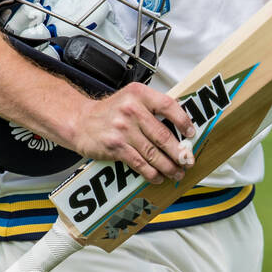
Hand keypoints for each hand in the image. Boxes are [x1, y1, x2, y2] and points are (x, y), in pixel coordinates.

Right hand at [69, 82, 196, 183]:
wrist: (80, 121)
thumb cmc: (109, 112)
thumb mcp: (131, 98)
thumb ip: (152, 106)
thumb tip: (181, 124)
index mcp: (139, 94)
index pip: (168, 105)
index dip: (183, 121)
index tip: (191, 134)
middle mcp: (132, 109)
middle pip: (163, 135)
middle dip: (179, 152)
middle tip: (188, 161)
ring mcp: (123, 129)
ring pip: (153, 152)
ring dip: (168, 166)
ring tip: (177, 172)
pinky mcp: (115, 146)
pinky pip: (139, 163)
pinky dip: (151, 173)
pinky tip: (158, 177)